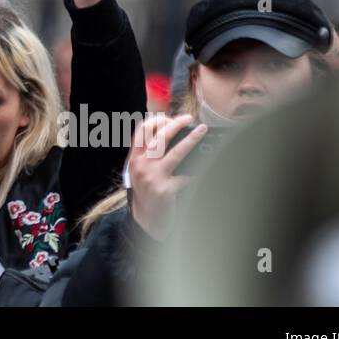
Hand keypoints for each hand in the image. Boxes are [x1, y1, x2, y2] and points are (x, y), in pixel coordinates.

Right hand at [126, 114, 203, 238]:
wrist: (145, 221)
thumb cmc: (146, 194)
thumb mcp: (140, 172)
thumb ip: (149, 155)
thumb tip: (174, 138)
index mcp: (134, 158)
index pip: (142, 131)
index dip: (156, 121)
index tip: (168, 117)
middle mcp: (142, 165)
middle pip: (160, 137)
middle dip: (176, 124)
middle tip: (188, 119)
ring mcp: (153, 177)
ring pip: (175, 152)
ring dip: (191, 139)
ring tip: (202, 131)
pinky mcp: (165, 189)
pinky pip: (185, 175)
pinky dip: (195, 170)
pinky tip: (203, 167)